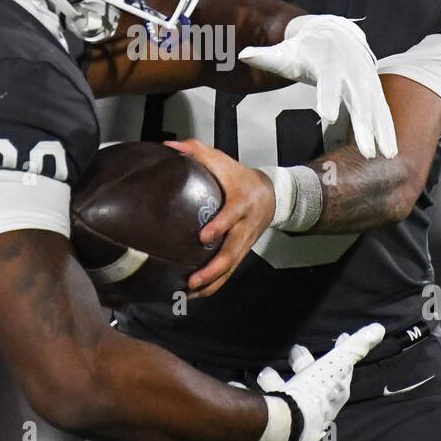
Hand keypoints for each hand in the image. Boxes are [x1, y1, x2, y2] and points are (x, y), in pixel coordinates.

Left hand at [166, 138, 273, 298]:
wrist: (271, 194)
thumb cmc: (240, 177)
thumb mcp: (223, 160)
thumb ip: (197, 151)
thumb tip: (169, 145)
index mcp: (241, 203)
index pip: (232, 216)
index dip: (220, 226)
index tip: (203, 237)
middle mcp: (245, 227)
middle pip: (232, 252)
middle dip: (213, 269)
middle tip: (193, 279)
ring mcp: (244, 243)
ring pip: (231, 267)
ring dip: (212, 282)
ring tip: (190, 293)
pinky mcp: (241, 252)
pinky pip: (229, 272)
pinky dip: (215, 285)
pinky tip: (196, 294)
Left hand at [237, 15, 397, 158]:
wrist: (333, 33)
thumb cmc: (303, 48)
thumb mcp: (284, 51)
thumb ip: (266, 56)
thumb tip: (243, 54)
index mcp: (327, 60)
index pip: (327, 81)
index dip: (328, 97)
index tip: (328, 116)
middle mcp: (351, 69)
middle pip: (357, 99)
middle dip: (363, 125)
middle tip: (366, 151)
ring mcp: (366, 79)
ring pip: (376, 106)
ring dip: (382, 130)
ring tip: (387, 155)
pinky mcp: (373, 88)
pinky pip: (382, 109)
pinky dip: (387, 128)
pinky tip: (390, 150)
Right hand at [254, 323, 384, 440]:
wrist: (291, 422)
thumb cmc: (318, 391)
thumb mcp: (339, 363)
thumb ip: (357, 347)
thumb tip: (379, 329)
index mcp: (336, 390)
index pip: (342, 366)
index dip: (341, 350)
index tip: (341, 336)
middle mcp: (320, 402)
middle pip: (313, 376)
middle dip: (305, 362)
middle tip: (296, 349)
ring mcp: (299, 410)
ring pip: (290, 387)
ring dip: (281, 377)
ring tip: (269, 369)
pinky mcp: (279, 415)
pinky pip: (272, 395)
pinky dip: (267, 385)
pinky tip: (258, 377)